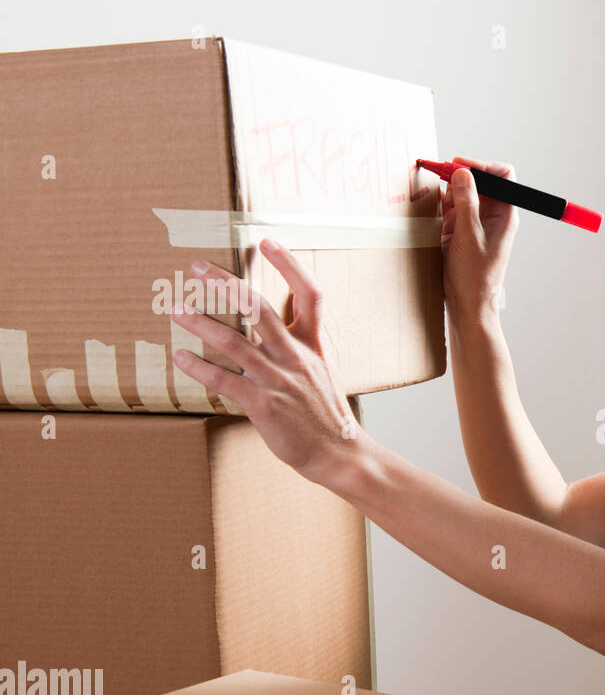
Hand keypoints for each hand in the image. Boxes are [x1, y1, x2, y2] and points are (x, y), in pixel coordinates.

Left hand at [170, 239, 366, 486]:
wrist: (338, 452)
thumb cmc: (325, 413)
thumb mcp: (322, 370)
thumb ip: (301, 346)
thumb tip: (282, 324)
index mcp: (312, 345)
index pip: (310, 294)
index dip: (290, 265)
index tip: (267, 242)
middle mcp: (295, 356)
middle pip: (260, 308)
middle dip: (226, 284)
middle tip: (198, 267)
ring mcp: (278, 379)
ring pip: (234, 341)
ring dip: (200, 322)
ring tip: (175, 309)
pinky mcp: (263, 404)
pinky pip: (223, 380)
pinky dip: (198, 368)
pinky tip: (180, 358)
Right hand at [440, 155, 519, 317]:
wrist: (467, 305)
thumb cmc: (475, 277)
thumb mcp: (469, 236)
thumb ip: (466, 203)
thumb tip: (463, 172)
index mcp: (504, 214)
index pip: (502, 176)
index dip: (482, 166)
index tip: (459, 167)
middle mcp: (492, 214)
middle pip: (480, 180)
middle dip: (460, 175)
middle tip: (439, 173)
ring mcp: (475, 221)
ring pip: (463, 191)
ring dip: (449, 188)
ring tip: (435, 190)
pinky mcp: (459, 229)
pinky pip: (452, 206)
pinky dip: (442, 202)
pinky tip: (433, 205)